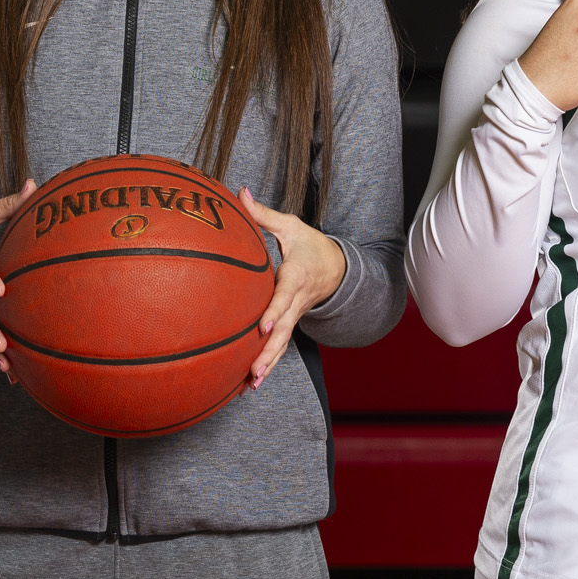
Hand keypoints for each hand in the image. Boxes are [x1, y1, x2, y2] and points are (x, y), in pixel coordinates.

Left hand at [239, 188, 348, 388]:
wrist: (338, 268)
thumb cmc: (309, 244)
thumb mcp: (290, 226)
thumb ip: (262, 214)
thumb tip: (239, 193)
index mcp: (297, 276)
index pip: (285, 295)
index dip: (275, 311)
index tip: (263, 326)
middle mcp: (297, 301)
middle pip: (284, 329)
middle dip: (269, 351)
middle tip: (253, 371)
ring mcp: (295, 316)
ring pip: (282, 344)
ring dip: (268, 365)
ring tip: (251, 385)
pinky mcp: (291, 324)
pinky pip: (280, 346)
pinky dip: (268, 364)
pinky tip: (250, 384)